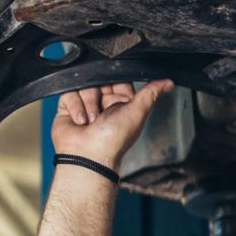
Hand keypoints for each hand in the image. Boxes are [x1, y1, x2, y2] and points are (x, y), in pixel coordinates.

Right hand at [51, 80, 174, 165]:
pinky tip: (80, 121)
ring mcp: (85, 105)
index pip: (117, 79)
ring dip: (88, 104)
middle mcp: (104, 104)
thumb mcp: (137, 113)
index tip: (113, 91)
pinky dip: (74, 107)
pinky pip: (68, 94)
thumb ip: (151, 93)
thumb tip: (168, 83)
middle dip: (99, 95)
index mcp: (122, 104)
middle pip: (98, 80)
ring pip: (83, 86)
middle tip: (102, 111)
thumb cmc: (113, 141)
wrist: (87, 156)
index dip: (114, 82)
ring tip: (90, 121)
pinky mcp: (68, 108)